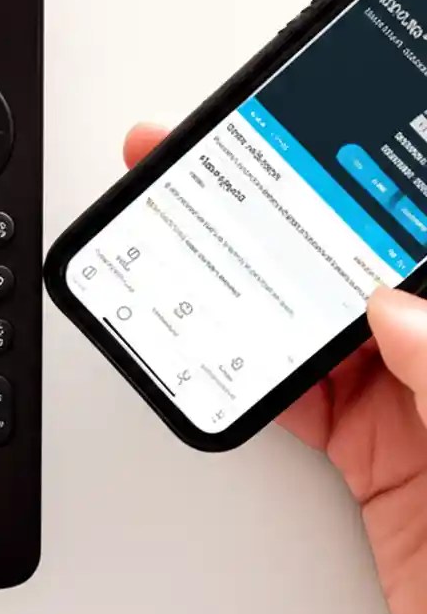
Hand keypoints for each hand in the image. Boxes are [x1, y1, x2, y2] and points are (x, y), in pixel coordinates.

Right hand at [126, 124, 426, 613]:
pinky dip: (255, 374)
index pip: (423, 244)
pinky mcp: (379, 468)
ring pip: (328, 328)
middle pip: (372, 272)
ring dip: (265, 289)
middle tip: (235, 175)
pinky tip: (224, 343)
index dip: (385, 186)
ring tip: (207, 243)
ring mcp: (424, 417)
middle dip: (301, 216)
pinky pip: (304, 403)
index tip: (321, 145)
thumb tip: (390, 307)